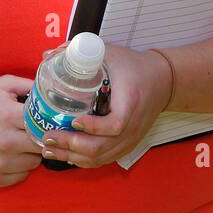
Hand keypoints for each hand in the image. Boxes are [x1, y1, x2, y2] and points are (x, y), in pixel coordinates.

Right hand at [0, 74, 43, 187]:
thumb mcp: (2, 86)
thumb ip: (29, 86)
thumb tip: (53, 93)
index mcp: (8, 116)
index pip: (45, 124)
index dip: (50, 124)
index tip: (49, 122)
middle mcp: (5, 142)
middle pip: (42, 146)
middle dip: (41, 139)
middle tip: (34, 133)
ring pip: (34, 163)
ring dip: (31, 154)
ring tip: (19, 143)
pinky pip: (21, 176)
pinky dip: (20, 167)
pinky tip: (10, 156)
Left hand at [43, 46, 172, 168]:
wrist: (164, 81)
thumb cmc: (136, 67)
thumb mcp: (112, 54)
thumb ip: (81, 52)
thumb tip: (49, 54)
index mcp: (130, 102)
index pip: (115, 124)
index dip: (93, 127)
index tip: (74, 120)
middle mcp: (132, 126)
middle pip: (101, 147)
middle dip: (70, 145)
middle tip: (48, 137)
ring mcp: (130, 138)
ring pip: (100, 158)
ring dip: (72, 156)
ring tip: (49, 149)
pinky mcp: (128, 144)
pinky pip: (104, 160)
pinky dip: (83, 160)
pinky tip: (66, 154)